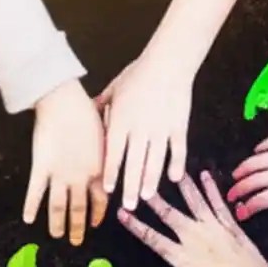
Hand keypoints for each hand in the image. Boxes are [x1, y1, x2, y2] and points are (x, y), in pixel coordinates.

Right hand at [25, 81, 107, 245]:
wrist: (64, 102)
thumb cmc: (87, 110)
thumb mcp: (106, 132)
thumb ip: (108, 150)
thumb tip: (116, 153)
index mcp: (98, 169)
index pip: (101, 200)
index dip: (98, 213)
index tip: (95, 223)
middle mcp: (80, 177)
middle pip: (78, 209)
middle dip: (77, 227)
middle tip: (76, 242)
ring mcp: (59, 175)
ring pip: (58, 206)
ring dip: (57, 223)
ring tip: (56, 235)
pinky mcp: (41, 168)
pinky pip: (35, 192)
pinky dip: (31, 206)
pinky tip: (28, 220)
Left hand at [96, 56, 192, 210]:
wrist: (169, 61)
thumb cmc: (139, 73)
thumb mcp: (114, 88)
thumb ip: (101, 105)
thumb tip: (88, 112)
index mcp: (121, 120)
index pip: (113, 153)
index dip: (111, 172)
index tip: (108, 190)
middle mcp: (140, 128)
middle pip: (134, 163)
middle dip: (131, 186)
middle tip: (129, 205)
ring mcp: (161, 128)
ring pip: (155, 161)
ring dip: (151, 180)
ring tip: (148, 197)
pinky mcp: (179, 126)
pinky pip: (177, 149)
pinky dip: (176, 164)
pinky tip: (174, 178)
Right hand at [120, 172, 266, 266]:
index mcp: (180, 254)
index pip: (152, 238)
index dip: (135, 225)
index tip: (122, 212)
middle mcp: (192, 236)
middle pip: (169, 214)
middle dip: (154, 199)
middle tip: (142, 182)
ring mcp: (211, 227)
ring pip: (193, 202)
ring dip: (182, 186)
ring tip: (173, 170)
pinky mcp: (228, 224)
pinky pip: (217, 202)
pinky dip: (210, 188)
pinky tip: (205, 175)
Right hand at [227, 136, 267, 243]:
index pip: (263, 199)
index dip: (249, 207)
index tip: (241, 213)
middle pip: (255, 179)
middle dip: (239, 188)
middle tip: (231, 196)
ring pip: (258, 159)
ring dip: (244, 168)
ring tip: (235, 175)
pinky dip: (260, 148)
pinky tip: (255, 154)